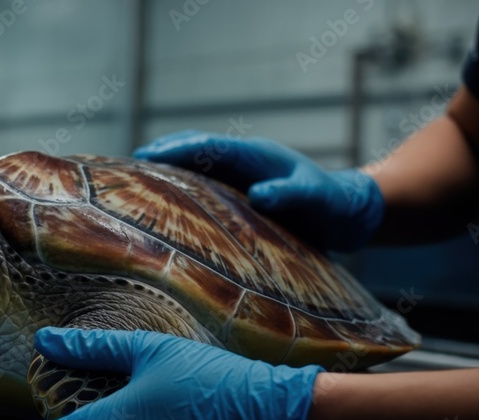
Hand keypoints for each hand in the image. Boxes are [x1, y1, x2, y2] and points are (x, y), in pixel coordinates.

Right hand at [133, 130, 383, 251]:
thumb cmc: (335, 206)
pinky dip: (184, 190)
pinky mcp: (243, 194)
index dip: (179, 149)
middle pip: (197, 151)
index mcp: (258, 155)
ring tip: (137, 183)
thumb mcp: (318, 200)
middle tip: (128, 165)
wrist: (350, 214)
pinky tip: (167, 205)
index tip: (148, 155)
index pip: (210, 146)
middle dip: (164, 155)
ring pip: (199, 169)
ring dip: (170, 172)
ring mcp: (243, 176)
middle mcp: (246, 162)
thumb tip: (260, 194)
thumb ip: (293, 194)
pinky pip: (207, 187)